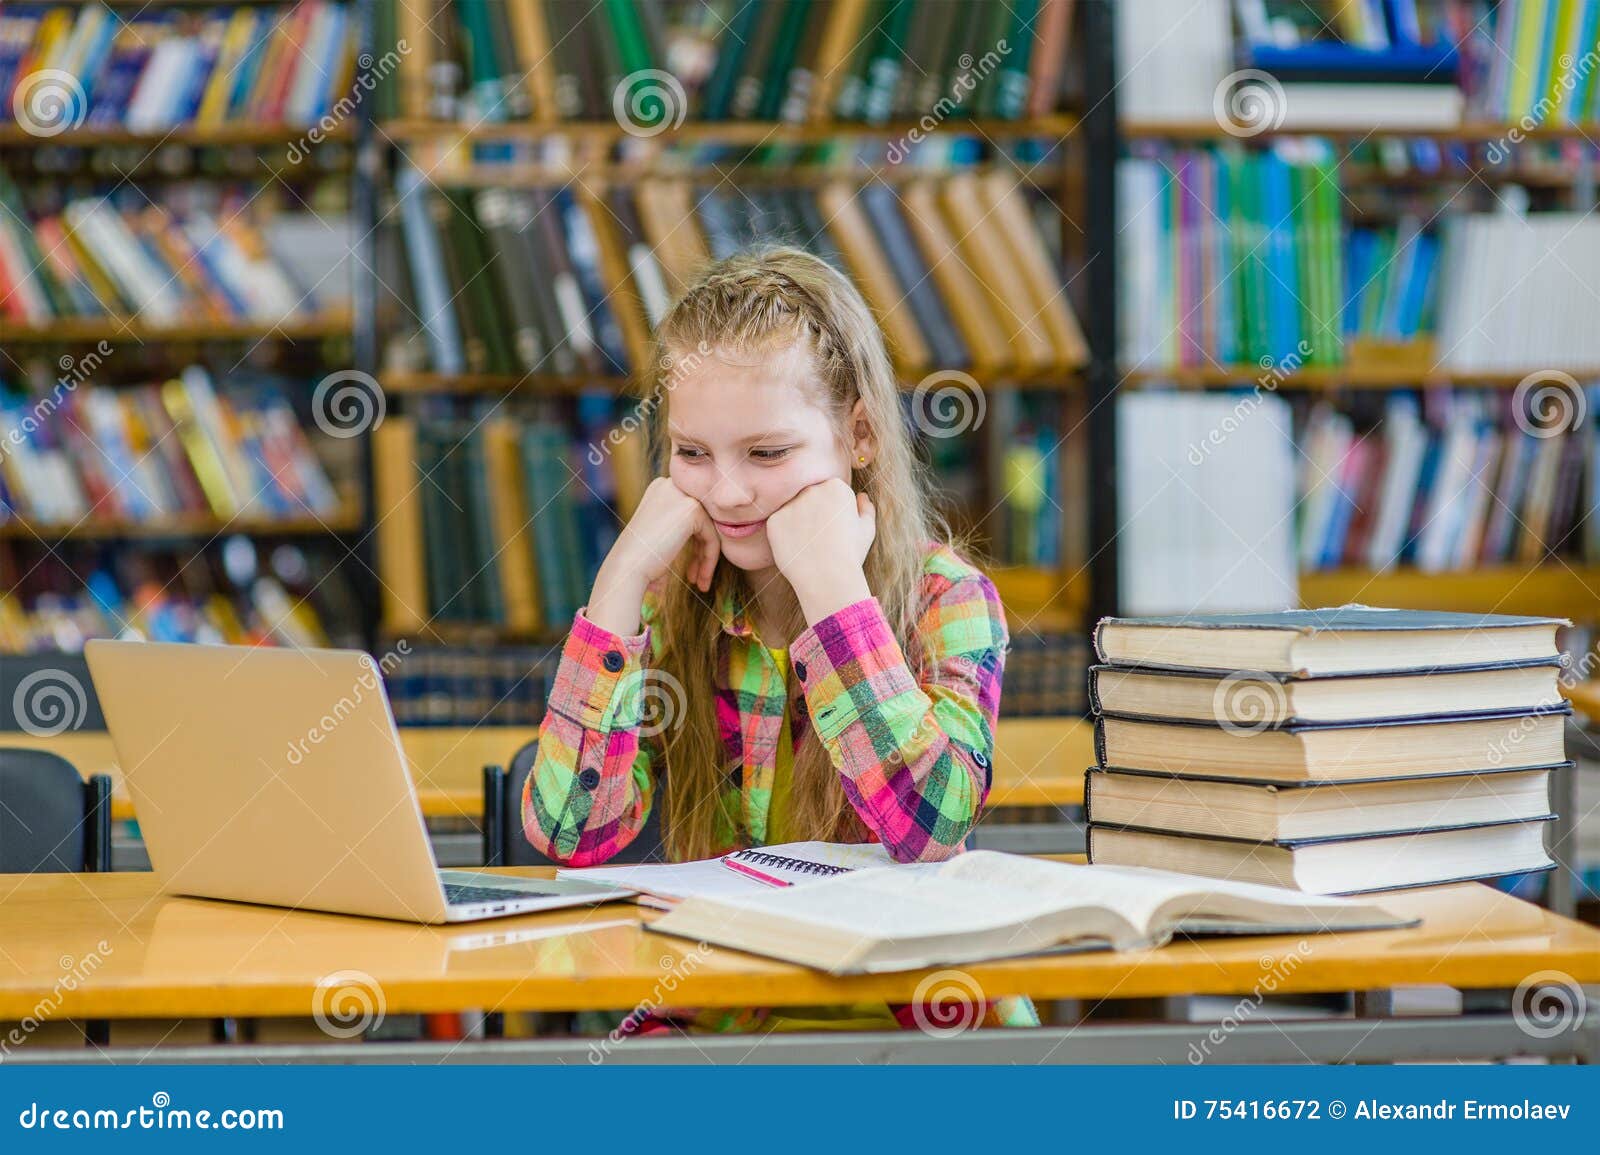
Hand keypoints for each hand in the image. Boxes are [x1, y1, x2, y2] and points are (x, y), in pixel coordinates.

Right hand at [606, 477, 721, 592]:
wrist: (627, 568)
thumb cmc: (639, 560)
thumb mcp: (660, 538)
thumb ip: (680, 531)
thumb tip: (705, 539)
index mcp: (660, 490)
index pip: (690, 515)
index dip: (694, 543)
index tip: (691, 570)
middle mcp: (669, 486)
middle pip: (702, 520)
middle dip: (701, 551)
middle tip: (697, 578)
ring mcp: (681, 494)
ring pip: (709, 530)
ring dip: (706, 558)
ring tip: (700, 583)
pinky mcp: (692, 508)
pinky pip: (712, 537)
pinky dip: (709, 559)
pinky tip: (700, 578)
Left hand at [765, 478, 875, 617]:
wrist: (828, 579)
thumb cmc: (851, 554)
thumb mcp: (867, 529)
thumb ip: (865, 508)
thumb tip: (861, 496)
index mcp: (836, 486)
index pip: (831, 492)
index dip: (835, 512)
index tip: (838, 529)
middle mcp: (811, 489)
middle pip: (811, 497)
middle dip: (815, 512)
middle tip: (822, 538)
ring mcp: (790, 504)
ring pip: (793, 509)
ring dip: (798, 522)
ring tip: (810, 545)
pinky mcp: (774, 520)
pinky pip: (778, 524)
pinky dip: (785, 535)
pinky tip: (797, 549)